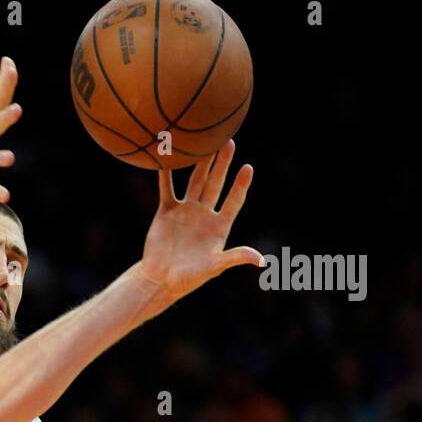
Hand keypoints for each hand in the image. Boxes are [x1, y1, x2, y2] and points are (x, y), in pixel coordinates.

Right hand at [135, 138, 262, 304]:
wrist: (160, 280)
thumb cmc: (188, 278)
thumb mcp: (214, 267)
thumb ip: (235, 258)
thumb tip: (261, 260)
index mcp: (219, 226)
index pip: (234, 200)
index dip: (240, 185)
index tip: (247, 167)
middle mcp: (204, 215)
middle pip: (216, 184)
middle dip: (222, 164)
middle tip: (228, 141)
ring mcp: (185, 211)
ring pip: (195, 182)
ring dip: (200, 164)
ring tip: (204, 143)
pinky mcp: (166, 212)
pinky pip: (167, 190)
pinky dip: (166, 175)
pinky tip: (166, 159)